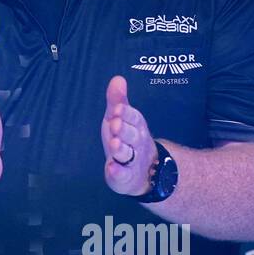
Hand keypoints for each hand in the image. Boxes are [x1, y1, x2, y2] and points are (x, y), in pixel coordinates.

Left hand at [102, 76, 156, 196]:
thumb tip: (117, 78)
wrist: (142, 171)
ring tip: (114, 143)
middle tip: (115, 124)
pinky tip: (111, 167)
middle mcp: (136, 143)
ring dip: (120, 149)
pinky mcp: (124, 176)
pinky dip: (117, 171)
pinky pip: (122, 174)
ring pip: (127, 154)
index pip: (134, 118)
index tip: (118, 108)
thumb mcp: (120, 117)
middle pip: (131, 135)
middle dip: (124, 129)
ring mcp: (132, 160)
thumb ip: (118, 100)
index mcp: (136, 126)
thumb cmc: (126, 137)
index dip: (126, 113)